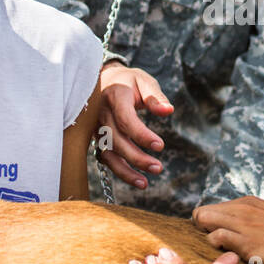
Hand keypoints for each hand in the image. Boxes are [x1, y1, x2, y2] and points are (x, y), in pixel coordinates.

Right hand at [97, 61, 173, 188]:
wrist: (105, 80)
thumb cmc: (129, 81)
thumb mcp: (144, 81)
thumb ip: (155, 97)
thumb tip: (168, 111)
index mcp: (114, 97)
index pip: (126, 119)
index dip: (142, 135)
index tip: (161, 146)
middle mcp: (101, 114)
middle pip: (116, 140)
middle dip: (136, 158)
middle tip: (158, 168)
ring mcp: (95, 128)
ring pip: (107, 153)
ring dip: (125, 171)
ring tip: (145, 183)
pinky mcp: (96, 138)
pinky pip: (105, 157)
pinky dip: (118, 170)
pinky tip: (136, 179)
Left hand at [194, 195, 263, 263]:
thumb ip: (253, 221)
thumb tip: (238, 233)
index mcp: (248, 203)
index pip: (213, 209)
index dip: (208, 225)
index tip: (212, 239)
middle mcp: (243, 209)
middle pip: (202, 213)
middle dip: (200, 230)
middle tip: (208, 248)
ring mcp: (244, 224)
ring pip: (204, 221)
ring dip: (204, 238)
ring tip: (214, 254)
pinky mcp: (247, 243)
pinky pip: (215, 239)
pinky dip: (213, 248)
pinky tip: (223, 258)